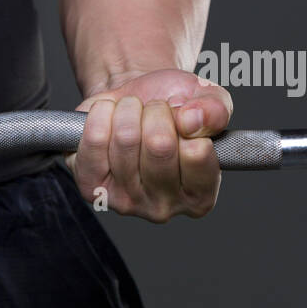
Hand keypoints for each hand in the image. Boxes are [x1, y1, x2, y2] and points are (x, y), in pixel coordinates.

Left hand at [67, 69, 231, 221]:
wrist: (133, 100)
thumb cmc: (174, 108)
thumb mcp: (209, 101)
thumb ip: (215, 111)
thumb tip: (191, 121)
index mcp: (199, 197)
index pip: (197, 153)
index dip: (189, 120)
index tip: (183, 118)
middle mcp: (164, 208)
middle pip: (160, 145)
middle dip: (157, 111)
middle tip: (156, 110)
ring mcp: (125, 202)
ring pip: (126, 139)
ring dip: (129, 110)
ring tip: (134, 112)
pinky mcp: (91, 188)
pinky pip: (94, 141)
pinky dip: (101, 114)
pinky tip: (110, 116)